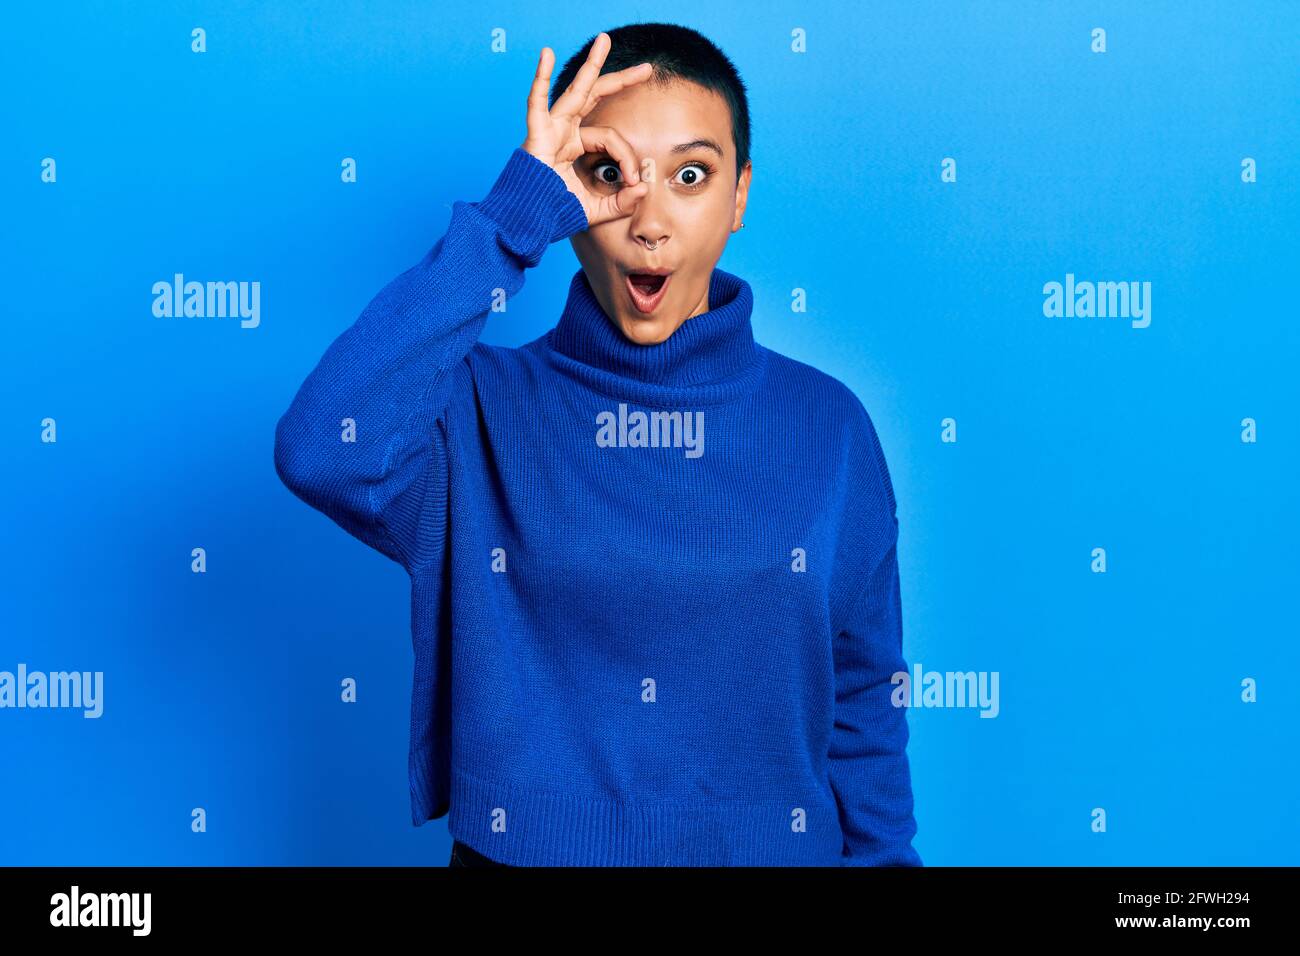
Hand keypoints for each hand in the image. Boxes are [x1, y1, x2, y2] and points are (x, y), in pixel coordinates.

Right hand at [522, 32, 653, 226]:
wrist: (528, 222)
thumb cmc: (554, 213)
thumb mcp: (596, 209)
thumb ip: (621, 202)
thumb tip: (643, 188)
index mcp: (576, 146)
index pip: (611, 140)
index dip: (627, 158)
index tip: (635, 181)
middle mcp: (565, 131)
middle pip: (596, 97)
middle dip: (621, 80)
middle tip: (647, 69)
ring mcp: (550, 129)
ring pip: (576, 90)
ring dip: (591, 64)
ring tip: (604, 40)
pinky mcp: (536, 133)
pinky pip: (537, 101)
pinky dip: (540, 77)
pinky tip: (546, 53)